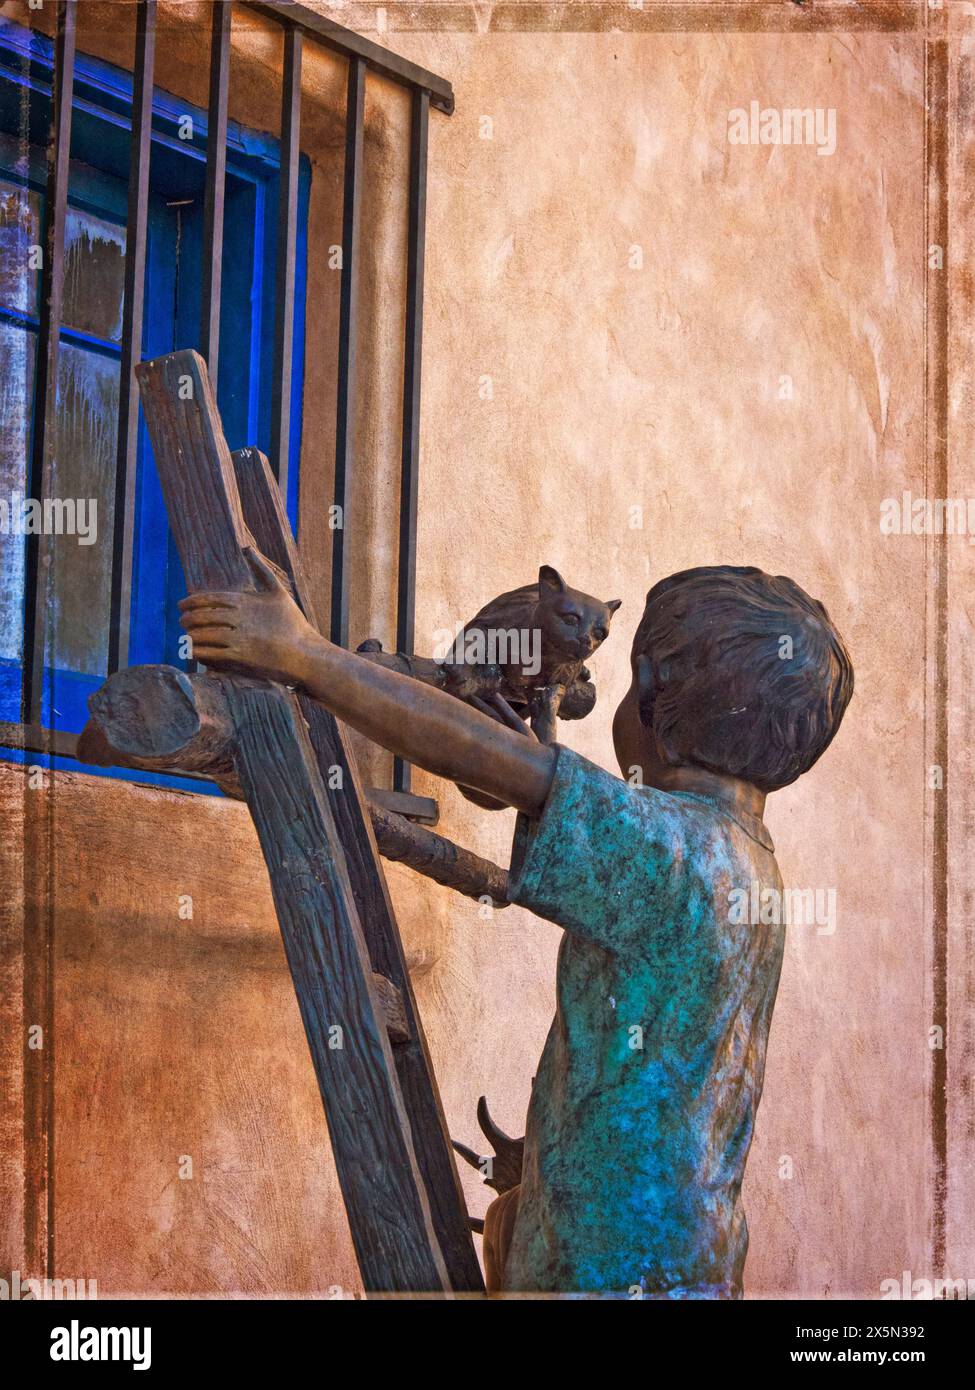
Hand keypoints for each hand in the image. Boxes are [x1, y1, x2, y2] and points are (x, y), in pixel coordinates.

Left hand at [178, 547, 317, 684]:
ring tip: (186, 636)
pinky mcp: (239, 657)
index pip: (209, 598)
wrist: (304, 653)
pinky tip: (193, 652)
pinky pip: (210, 654)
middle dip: (187, 619)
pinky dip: (198, 652)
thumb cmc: (293, 622)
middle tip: (182, 621)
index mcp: (245, 601)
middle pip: (202, 617)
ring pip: (203, 635)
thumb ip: (261, 569)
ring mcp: (238, 638)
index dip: (191, 601)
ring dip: (190, 636)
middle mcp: (238, 618)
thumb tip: (247, 548)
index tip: (181, 605)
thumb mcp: (278, 591)